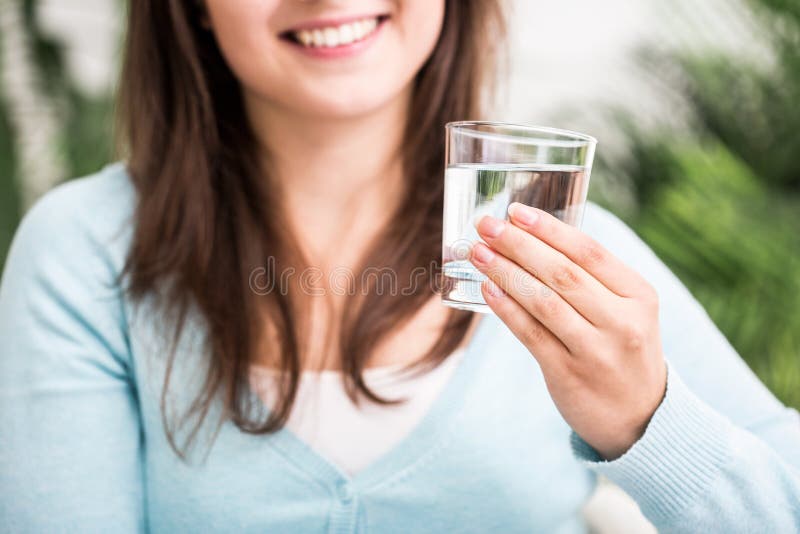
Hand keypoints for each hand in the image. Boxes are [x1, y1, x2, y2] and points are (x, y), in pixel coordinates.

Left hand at [470, 202, 667, 459]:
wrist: (641, 418)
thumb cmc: (623, 351)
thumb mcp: (627, 311)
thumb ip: (593, 280)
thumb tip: (532, 238)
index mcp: (639, 296)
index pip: (589, 251)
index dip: (548, 228)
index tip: (515, 211)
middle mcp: (622, 321)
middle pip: (562, 272)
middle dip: (518, 244)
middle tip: (485, 225)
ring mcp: (596, 351)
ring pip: (543, 301)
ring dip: (506, 272)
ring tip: (477, 253)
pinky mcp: (569, 374)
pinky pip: (531, 334)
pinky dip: (506, 309)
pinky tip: (487, 289)